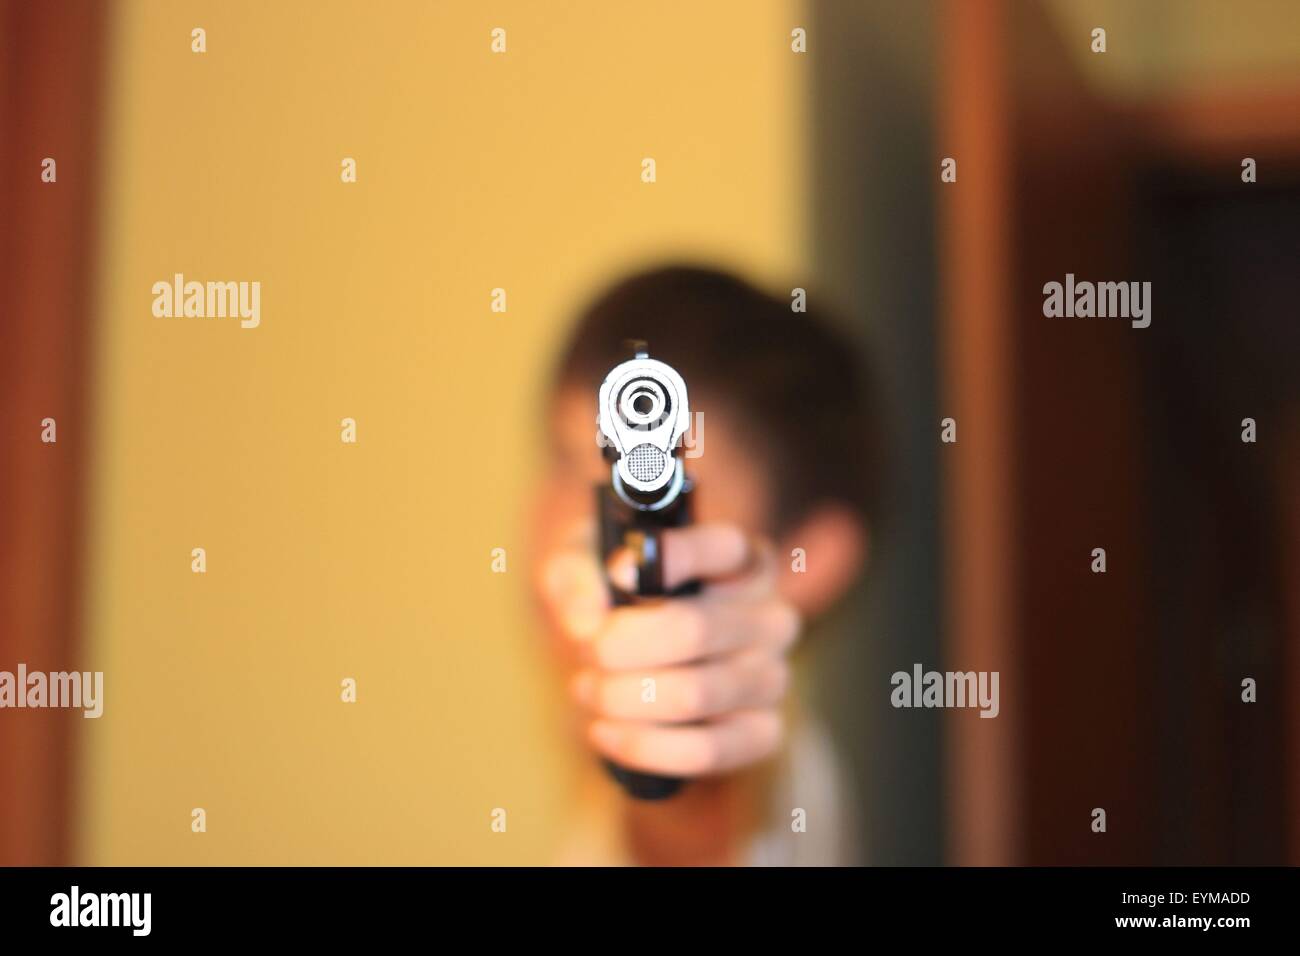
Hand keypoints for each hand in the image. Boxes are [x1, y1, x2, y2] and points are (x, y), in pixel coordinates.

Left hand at [541, 523, 799, 777]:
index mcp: (741, 560)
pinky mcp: (762, 732)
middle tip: (588, 650)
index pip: (723, 548)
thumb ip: (577, 577)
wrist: (626, 664)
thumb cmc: (611, 601)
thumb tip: (589, 619)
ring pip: (693, 695)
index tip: (618, 573)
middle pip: (695, 629)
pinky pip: (705, 751)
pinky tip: (603, 729)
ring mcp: (772, 677)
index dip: (671, 558)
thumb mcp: (582, 568)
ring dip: (621, 697)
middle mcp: (770, 615)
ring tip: (587, 688)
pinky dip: (641, 744)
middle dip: (620, 646)